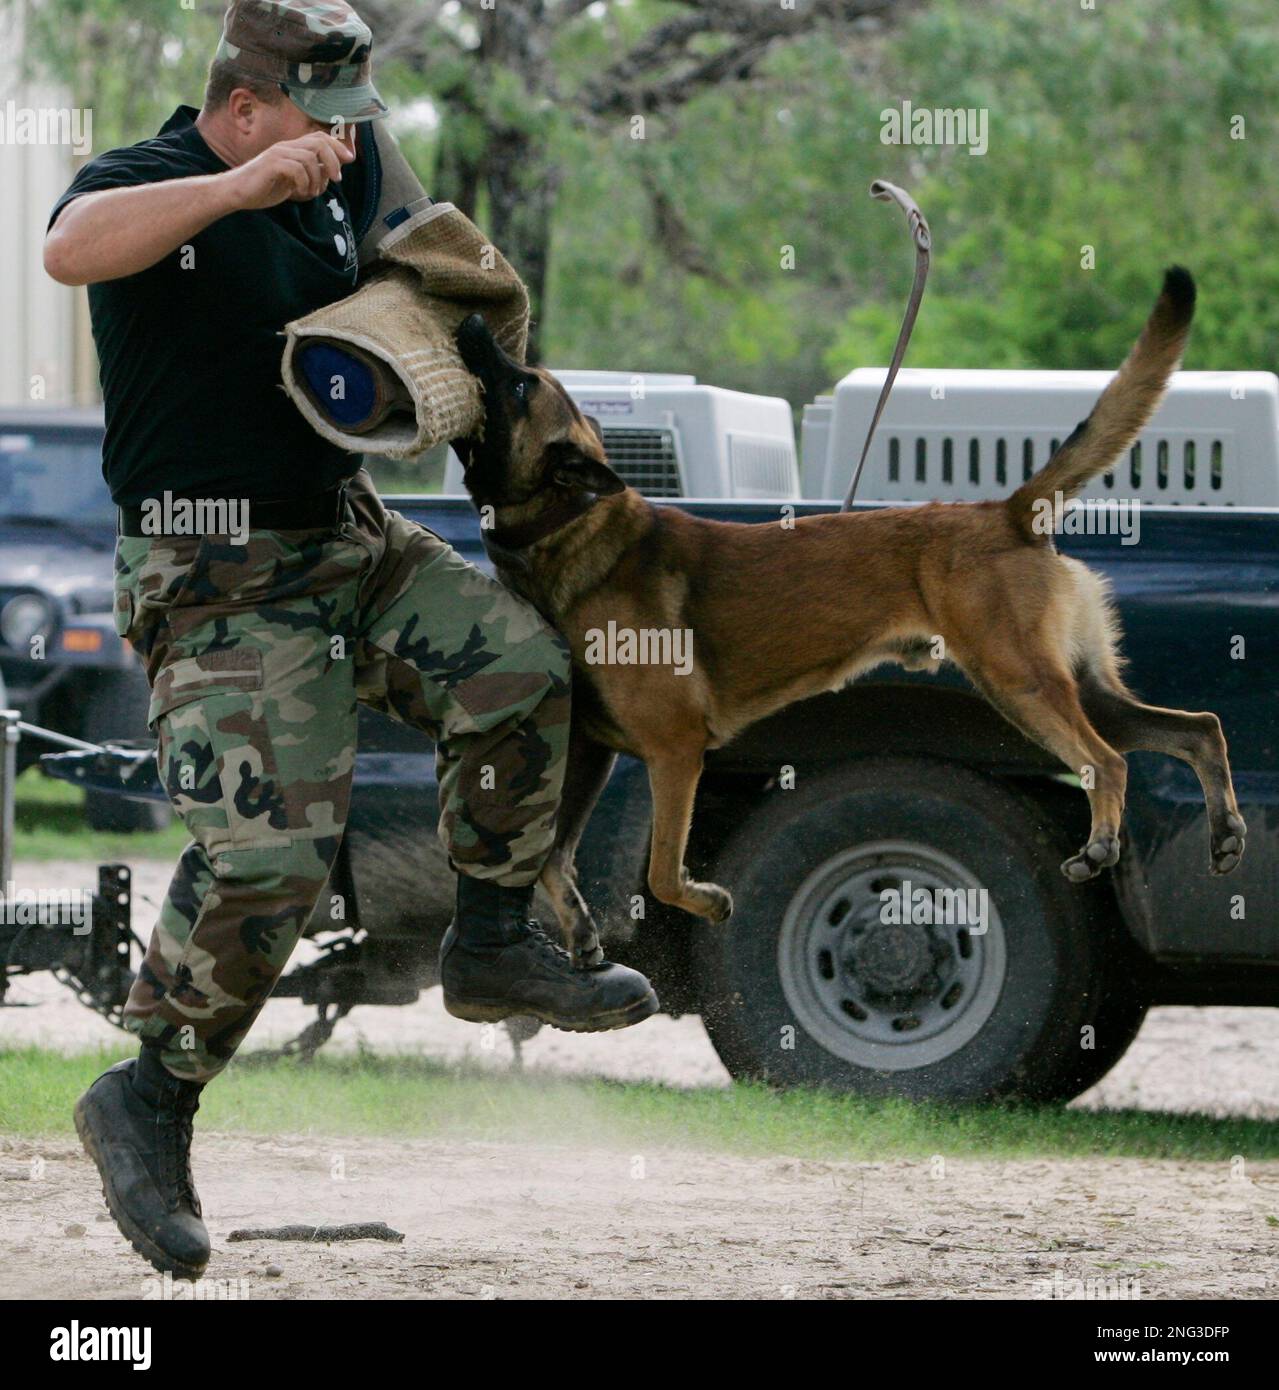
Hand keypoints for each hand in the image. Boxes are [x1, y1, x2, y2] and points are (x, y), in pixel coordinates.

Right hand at [222, 132, 355, 210]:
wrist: (239, 193)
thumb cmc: (266, 188)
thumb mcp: (295, 182)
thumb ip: (312, 175)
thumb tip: (331, 173)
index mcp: (293, 148)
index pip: (320, 137)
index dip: (337, 146)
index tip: (349, 160)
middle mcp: (286, 147)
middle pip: (319, 142)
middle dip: (334, 160)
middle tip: (337, 179)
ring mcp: (278, 154)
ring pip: (310, 158)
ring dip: (318, 179)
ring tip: (311, 193)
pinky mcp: (271, 164)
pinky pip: (297, 169)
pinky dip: (304, 183)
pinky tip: (300, 192)